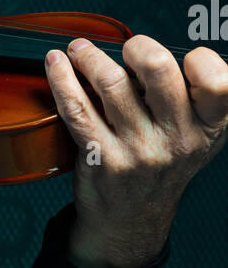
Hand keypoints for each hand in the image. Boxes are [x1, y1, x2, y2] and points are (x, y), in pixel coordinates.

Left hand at [45, 35, 227, 267]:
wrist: (131, 221)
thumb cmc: (162, 168)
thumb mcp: (196, 139)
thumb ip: (193, 100)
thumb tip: (159, 50)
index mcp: (207, 128)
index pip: (218, 81)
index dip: (199, 60)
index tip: (180, 59)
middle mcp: (177, 139)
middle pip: (158, 68)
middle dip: (136, 46)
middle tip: (125, 49)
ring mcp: (138, 150)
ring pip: (112, 82)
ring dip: (90, 56)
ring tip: (79, 50)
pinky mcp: (102, 157)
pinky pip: (76, 108)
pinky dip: (61, 79)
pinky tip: (55, 64)